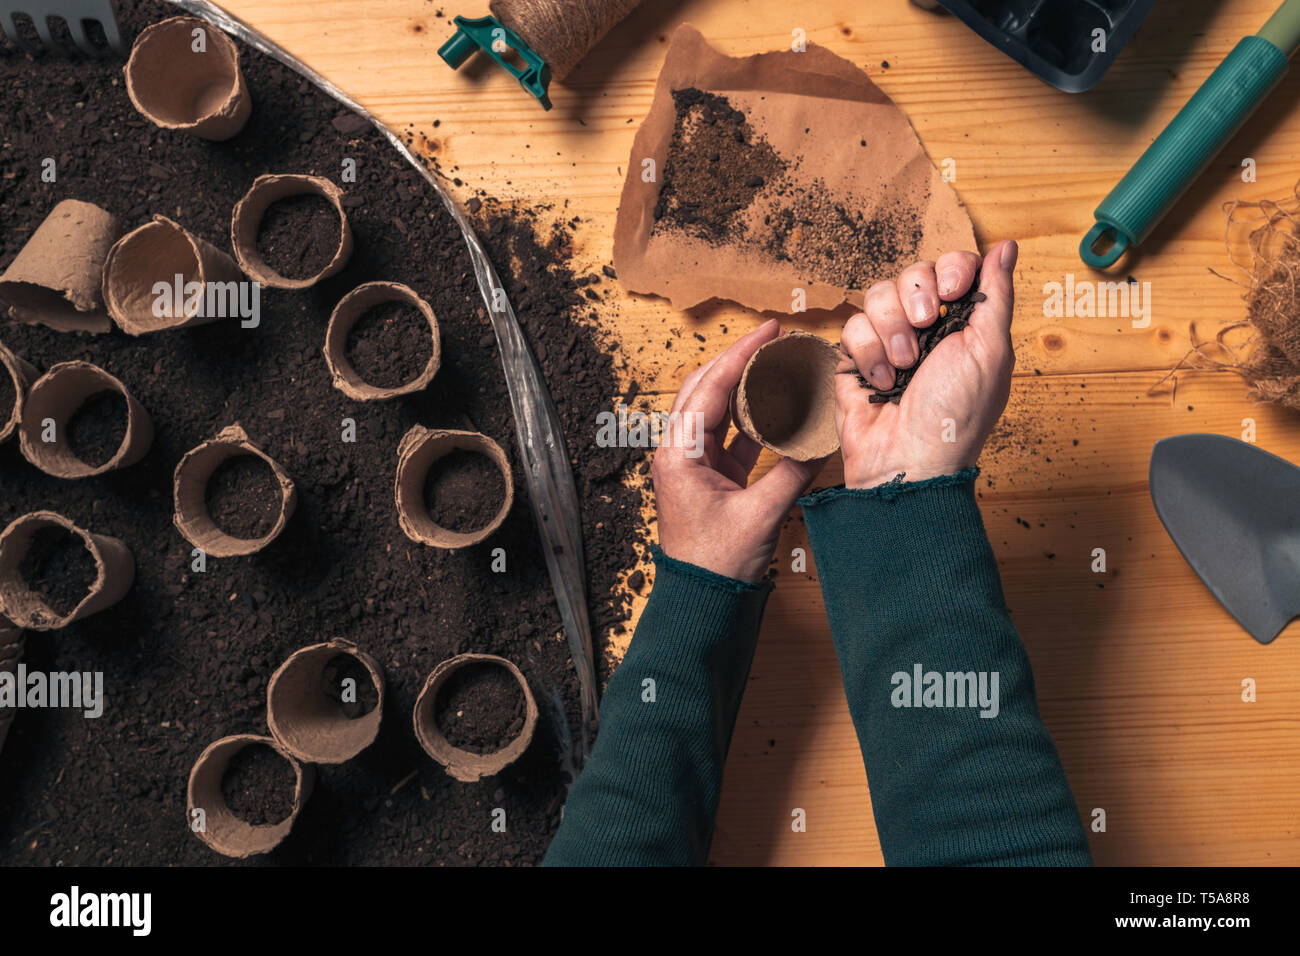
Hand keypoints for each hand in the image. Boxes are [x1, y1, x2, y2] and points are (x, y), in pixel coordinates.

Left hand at [654, 320, 825, 582]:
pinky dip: (750, 417)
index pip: (709, 387)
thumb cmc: (717, 565)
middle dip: (738, 360)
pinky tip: (775, 405)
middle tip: (772, 339)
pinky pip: (728, 435)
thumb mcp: (761, 515)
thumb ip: (793, 474)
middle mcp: (678, 453)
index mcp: (679, 454)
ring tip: (776, 365)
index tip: (768, 330)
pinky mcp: (706, 478)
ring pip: (715, 409)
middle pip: (704, 388)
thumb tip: (823, 442)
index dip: (740, 354)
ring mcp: (691, 465)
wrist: (702, 603)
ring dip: (743, 386)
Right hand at [837, 241, 1017, 488]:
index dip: (949, 269)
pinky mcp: (855, 357)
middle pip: (913, 273)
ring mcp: (888, 340)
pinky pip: (852, 326)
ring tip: (904, 367)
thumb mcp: (990, 351)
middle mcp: (926, 326)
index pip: (952, 265)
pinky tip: (882, 382)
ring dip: (891, 331)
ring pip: (877, 295)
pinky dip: (868, 355)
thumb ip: (996, 295)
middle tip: (924, 333)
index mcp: (963, 321)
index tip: (952, 292)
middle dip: (916, 300)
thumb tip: (1006, 246)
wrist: (909, 459)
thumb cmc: (956, 415)